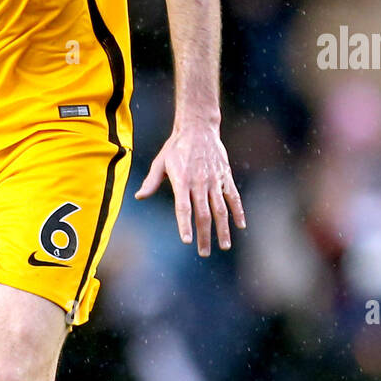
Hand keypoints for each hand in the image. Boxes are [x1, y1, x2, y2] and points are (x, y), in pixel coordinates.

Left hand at [135, 121, 245, 254]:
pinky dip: (238, 211)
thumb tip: (139, 196)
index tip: (186, 240)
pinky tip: (241, 226)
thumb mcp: (160, 162)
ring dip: (223, 228)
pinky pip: (233, 197)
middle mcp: (199, 182)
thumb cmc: (176, 147)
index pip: (183, 207)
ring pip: (220, 208)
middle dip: (204, 235)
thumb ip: (151, 181)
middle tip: (204, 252)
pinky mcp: (225, 176)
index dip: (185, 224)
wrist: (198, 128)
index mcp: (182, 180)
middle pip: (203, 213)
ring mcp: (214, 180)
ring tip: (224, 246)